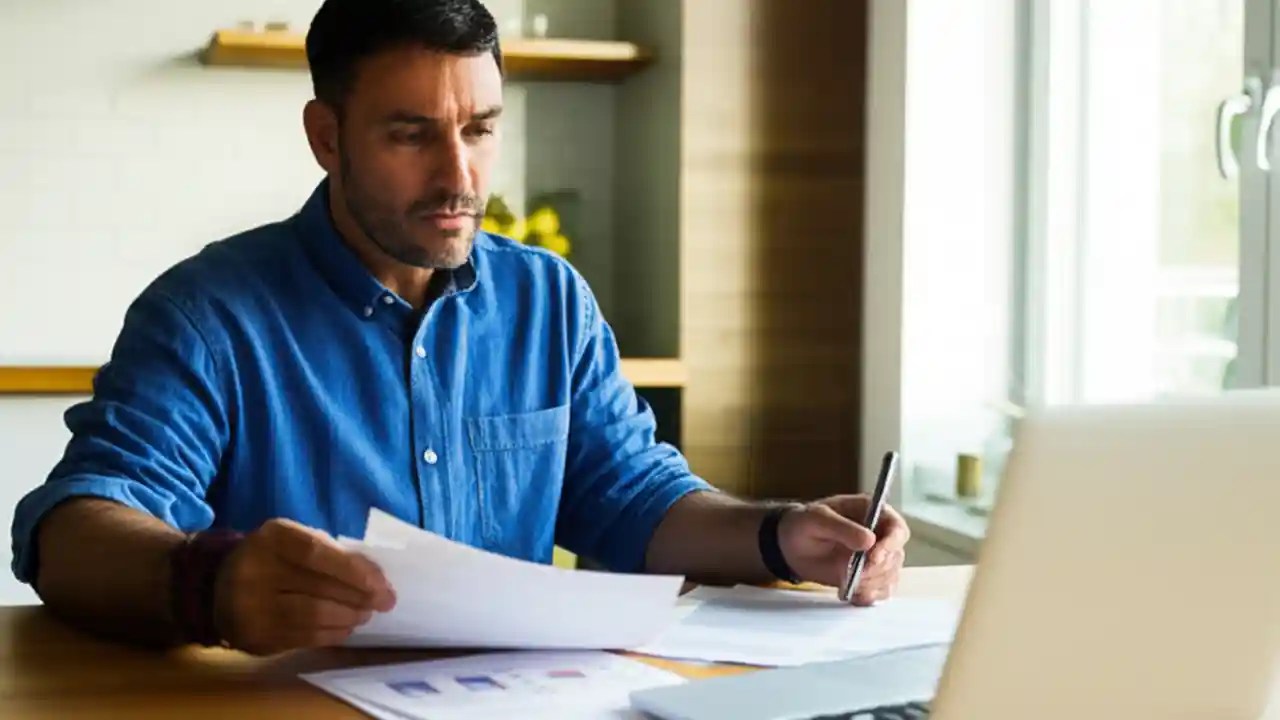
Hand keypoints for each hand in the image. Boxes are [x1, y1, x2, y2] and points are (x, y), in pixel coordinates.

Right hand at [213, 518, 395, 654]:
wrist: (216, 587)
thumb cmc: (272, 560)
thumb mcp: (295, 542)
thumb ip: (331, 553)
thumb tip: (376, 578)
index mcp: (271, 538)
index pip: (317, 552)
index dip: (354, 569)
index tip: (382, 583)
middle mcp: (256, 571)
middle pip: (319, 587)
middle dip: (359, 596)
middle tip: (384, 601)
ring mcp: (251, 608)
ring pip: (313, 616)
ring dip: (348, 617)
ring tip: (364, 614)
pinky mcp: (255, 638)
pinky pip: (303, 638)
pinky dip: (332, 633)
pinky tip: (345, 627)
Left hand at [776, 495, 909, 605]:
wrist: (791, 547)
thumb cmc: (803, 525)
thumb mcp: (816, 519)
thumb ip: (842, 528)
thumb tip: (869, 541)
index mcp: (871, 512)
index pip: (897, 528)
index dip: (891, 544)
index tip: (873, 558)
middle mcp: (880, 534)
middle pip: (895, 556)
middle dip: (876, 569)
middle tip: (853, 575)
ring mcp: (877, 556)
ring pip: (890, 575)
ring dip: (871, 584)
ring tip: (846, 583)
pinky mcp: (870, 576)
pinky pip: (882, 590)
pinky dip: (869, 596)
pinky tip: (853, 594)